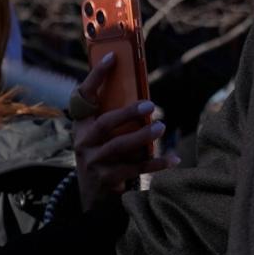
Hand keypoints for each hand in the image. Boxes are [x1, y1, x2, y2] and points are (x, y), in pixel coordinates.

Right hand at [71, 54, 175, 210]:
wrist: (91, 197)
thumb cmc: (102, 156)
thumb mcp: (98, 136)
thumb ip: (112, 117)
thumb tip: (142, 93)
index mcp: (81, 125)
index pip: (83, 96)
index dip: (97, 76)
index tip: (112, 58)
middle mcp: (83, 142)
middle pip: (104, 123)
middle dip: (127, 113)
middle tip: (150, 105)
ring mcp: (93, 161)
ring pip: (119, 146)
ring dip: (142, 136)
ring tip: (161, 127)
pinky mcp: (106, 179)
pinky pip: (134, 169)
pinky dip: (155, 163)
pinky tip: (172, 159)